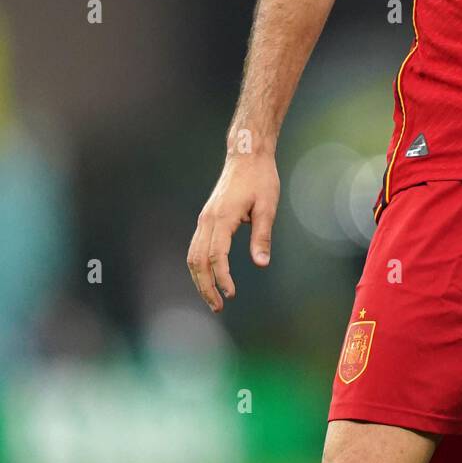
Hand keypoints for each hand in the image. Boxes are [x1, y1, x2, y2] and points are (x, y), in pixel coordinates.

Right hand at [187, 154, 279, 311]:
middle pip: (197, 261)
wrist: (247, 155)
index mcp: (222, 217)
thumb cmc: (261, 179)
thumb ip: (262, 235)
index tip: (231, 294)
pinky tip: (210, 278)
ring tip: (213, 299)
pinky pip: (196, 247)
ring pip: (193, 255)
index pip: (216, 256)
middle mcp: (208, 219)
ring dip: (200, 279)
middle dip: (205, 286)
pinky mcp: (206, 218)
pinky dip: (199, 266)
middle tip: (218, 307)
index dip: (221, 278)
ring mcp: (204, 218)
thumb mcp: (268, 206)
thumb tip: (261, 263)